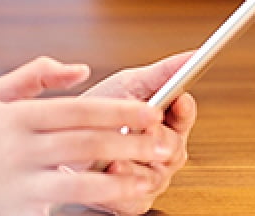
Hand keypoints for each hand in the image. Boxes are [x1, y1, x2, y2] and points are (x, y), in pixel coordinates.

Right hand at [0, 56, 173, 215]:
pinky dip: (100, 200)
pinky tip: (123, 198)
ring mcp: (21, 180)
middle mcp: (21, 146)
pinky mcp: (22, 208)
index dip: (117, 109)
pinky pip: (68, 203)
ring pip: (82, 177)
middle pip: (86, 142)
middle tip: (164, 140)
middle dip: (130, 140)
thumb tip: (80, 68)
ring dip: (123, 175)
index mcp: (17, 114)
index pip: (76, 109)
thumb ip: (36, 74)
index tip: (149, 109)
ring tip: (152, 172)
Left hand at [81, 52, 197, 214]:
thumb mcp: (128, 85)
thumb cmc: (98, 109)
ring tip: (122, 155)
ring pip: (156, 176)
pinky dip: (122, 186)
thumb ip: (162, 73)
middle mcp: (160, 152)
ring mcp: (148, 178)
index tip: (179, 99)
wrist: (61, 139)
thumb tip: (194, 54)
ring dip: (139, 164)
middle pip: (175, 149)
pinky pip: (133, 199)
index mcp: (163, 122)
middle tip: (148, 129)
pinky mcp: (130, 200)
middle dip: (161, 138)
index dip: (184, 110)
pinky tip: (111, 172)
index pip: (183, 116)